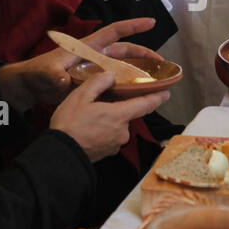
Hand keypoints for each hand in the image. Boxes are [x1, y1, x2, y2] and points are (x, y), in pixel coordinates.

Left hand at [0, 18, 160, 110]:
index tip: (151, 22)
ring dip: (138, 73)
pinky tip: (137, 97)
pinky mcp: (92, 84)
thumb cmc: (36, 73)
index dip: (132, 26)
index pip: (113, 32)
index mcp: (87, 48)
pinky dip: (126, 88)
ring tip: (156, 81)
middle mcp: (94, 57)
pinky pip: (114, 84)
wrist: (28, 87)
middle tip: (162, 65)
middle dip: (144, 55)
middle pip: (125, 52)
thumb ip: (54, 76)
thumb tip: (64, 81)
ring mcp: (94, 71)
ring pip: (122, 69)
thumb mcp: (45, 72)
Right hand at [50, 71, 169, 161]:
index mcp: (119, 115)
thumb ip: (98, 83)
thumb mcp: (80, 96)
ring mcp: (116, 144)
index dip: (157, 97)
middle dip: (117, 108)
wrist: (62, 154)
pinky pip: (110, 137)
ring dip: (109, 121)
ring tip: (89, 118)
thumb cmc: (70, 125)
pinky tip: (89, 130)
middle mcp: (122, 131)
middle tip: (99, 105)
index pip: (145, 104)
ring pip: (117, 126)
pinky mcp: (108, 153)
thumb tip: (110, 75)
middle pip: (127, 115)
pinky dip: (103, 132)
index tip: (166, 93)